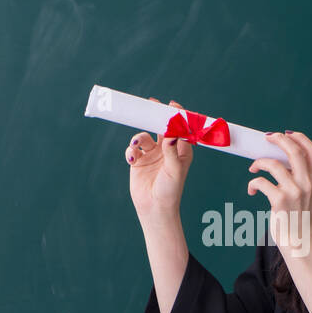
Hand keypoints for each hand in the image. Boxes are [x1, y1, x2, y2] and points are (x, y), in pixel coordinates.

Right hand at [126, 97, 193, 225]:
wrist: (155, 207)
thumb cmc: (170, 190)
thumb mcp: (174, 170)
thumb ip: (172, 151)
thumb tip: (172, 133)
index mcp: (181, 150)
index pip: (180, 128)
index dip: (176, 115)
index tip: (171, 105)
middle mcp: (167, 150)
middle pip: (160, 127)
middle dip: (154, 116)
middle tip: (149, 104)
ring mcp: (152, 154)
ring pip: (143, 136)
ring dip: (138, 138)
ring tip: (136, 144)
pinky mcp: (139, 161)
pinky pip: (132, 149)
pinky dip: (130, 151)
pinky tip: (132, 159)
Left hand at [247, 131, 311, 259]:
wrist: (300, 243)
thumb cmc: (298, 217)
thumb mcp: (307, 195)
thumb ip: (300, 178)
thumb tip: (279, 159)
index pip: (311, 150)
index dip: (298, 137)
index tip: (285, 133)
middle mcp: (308, 184)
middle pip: (293, 151)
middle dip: (278, 139)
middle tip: (266, 138)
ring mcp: (294, 192)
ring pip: (274, 164)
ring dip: (259, 163)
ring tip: (253, 169)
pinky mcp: (279, 201)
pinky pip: (261, 182)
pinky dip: (252, 183)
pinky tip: (251, 191)